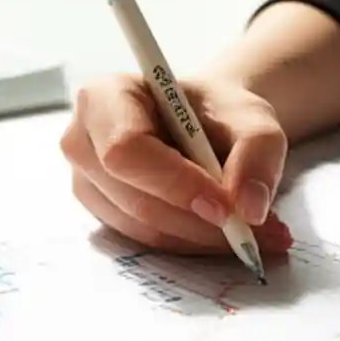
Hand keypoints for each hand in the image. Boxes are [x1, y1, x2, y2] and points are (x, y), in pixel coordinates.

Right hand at [60, 72, 293, 253]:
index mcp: (105, 97)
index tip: (226, 207)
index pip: (126, 149)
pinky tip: (224, 232)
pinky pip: (146, 242)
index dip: (174, 183)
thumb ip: (257, 152)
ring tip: (254, 233)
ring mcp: (86, 182)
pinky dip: (191, 243)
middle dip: (198, 221)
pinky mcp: (103, 214)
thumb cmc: (215, 112)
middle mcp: (82, 141)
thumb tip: (249, 207)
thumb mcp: (251, 116)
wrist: (202, 125)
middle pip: (134, 198)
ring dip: (201, 237)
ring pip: (143, 228)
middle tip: (258, 231)